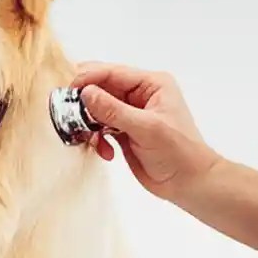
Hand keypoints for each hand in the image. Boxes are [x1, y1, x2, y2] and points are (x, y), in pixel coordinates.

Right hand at [71, 62, 222, 205]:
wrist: (190, 184)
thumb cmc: (179, 152)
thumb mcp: (146, 128)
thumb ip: (114, 110)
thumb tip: (85, 93)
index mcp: (151, 84)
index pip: (112, 73)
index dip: (88, 78)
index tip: (67, 90)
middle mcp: (140, 95)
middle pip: (101, 89)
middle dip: (85, 102)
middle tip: (68, 113)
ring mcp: (131, 113)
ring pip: (97, 109)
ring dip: (89, 123)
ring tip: (86, 137)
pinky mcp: (124, 131)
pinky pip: (100, 127)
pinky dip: (96, 138)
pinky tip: (105, 151)